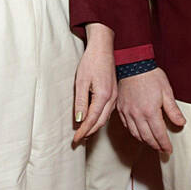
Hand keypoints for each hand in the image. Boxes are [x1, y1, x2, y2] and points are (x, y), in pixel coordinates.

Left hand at [72, 23, 115, 143]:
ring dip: (94, 127)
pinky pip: (107, 112)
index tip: (75, 140)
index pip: (91, 120)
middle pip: (100, 122)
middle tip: (78, 141)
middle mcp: (111, 99)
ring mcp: (114, 96)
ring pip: (104, 118)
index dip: (83, 132)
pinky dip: (99, 119)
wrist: (103, 48)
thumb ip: (81, 102)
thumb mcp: (81, 82)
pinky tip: (93, 121)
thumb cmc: (91, 62)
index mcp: (103, 96)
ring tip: (84, 134)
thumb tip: (80, 120)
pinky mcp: (114, 93)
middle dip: (88, 133)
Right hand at [117, 67, 185, 154]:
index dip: (164, 144)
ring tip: (153, 144)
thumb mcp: (166, 91)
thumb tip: (181, 123)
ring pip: (136, 134)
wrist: (133, 65)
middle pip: (147, 137)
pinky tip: (140, 133)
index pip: (159, 134)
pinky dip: (134, 133)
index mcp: (150, 111)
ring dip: (145, 141)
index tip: (169, 150)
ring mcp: (127, 112)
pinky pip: (127, 127)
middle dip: (156, 145)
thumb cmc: (151, 76)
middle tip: (162, 150)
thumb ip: (173, 110)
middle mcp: (137, 114)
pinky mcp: (121, 109)